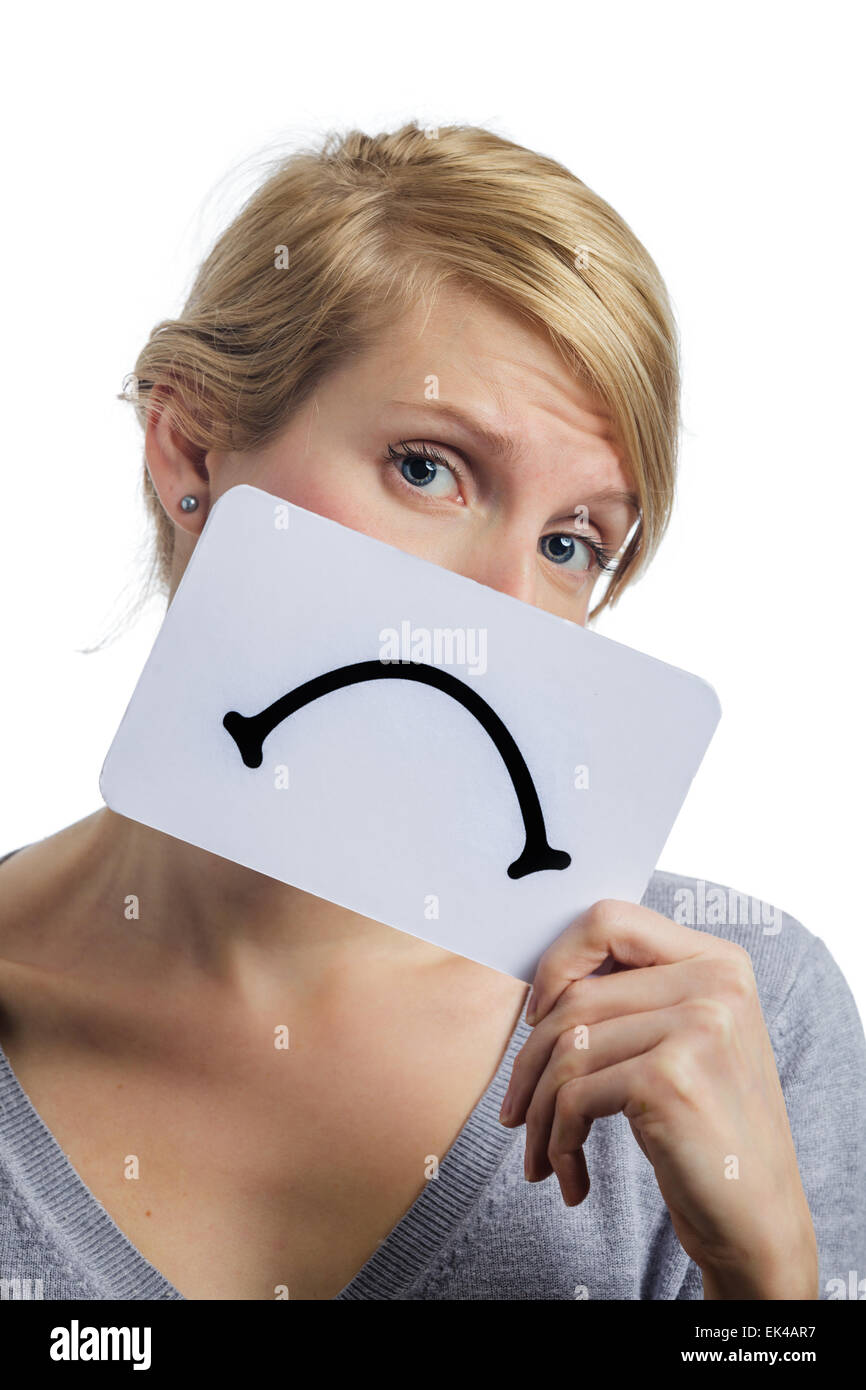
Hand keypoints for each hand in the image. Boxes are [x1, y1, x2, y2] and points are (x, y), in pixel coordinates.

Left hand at [498, 899, 817, 1298]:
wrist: (758, 1221)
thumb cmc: (708, 1131)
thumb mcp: (687, 1042)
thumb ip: (637, 995)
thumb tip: (541, 980)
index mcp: (719, 960)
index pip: (609, 919)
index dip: (558, 962)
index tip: (538, 1018)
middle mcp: (714, 982)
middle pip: (575, 995)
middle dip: (530, 1062)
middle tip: (518, 1114)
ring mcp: (696, 1025)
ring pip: (567, 1048)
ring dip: (539, 1111)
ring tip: (540, 1154)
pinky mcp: (669, 1077)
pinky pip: (574, 1096)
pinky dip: (558, 1141)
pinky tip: (569, 1177)